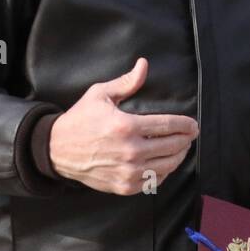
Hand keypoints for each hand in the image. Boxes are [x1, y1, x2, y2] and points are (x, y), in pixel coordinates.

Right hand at [49, 57, 197, 195]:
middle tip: (190, 135)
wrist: (56, 151)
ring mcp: (127, 171)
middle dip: (186, 139)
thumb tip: (144, 64)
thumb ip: (126, 82)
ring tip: (182, 147)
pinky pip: (153, 180)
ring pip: (167, 165)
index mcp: (126, 126)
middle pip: (173, 146)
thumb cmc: (80, 120)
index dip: (186, 125)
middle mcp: (130, 151)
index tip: (193, 124)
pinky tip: (165, 163)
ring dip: (180, 156)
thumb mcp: (100, 94)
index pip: (169, 125)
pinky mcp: (123, 186)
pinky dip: (164, 172)